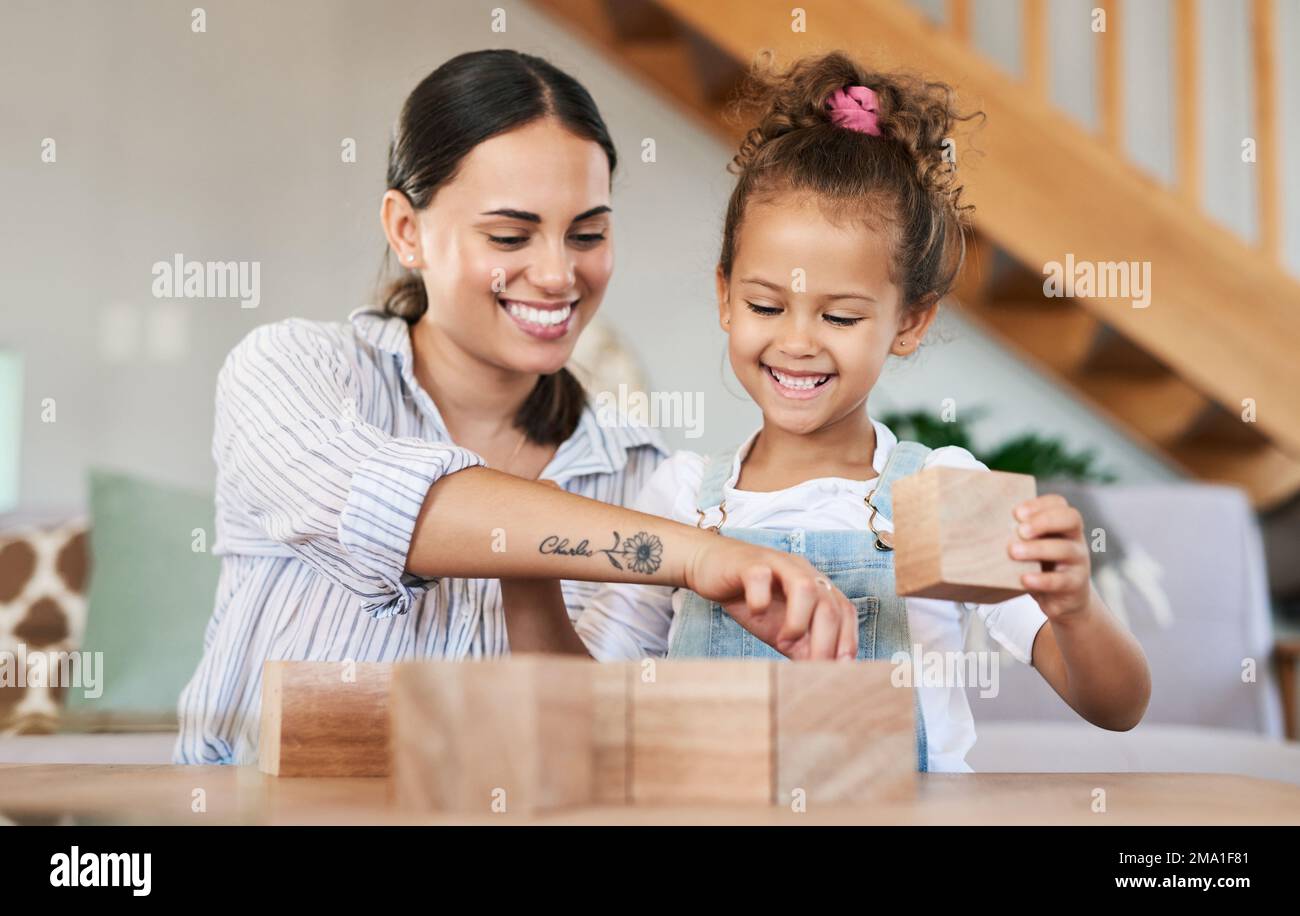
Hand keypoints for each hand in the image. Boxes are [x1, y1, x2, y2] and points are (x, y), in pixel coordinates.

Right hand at [685, 536, 857, 659]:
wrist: (710, 566)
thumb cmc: (749, 597)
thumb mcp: (779, 628)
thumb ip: (802, 646)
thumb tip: (821, 675)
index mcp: (815, 586)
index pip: (844, 611)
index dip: (848, 640)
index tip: (843, 668)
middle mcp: (802, 572)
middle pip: (829, 604)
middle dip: (827, 641)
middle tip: (814, 667)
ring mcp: (777, 564)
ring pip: (805, 587)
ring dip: (799, 621)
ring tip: (783, 641)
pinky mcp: (749, 563)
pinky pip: (761, 577)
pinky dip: (761, 599)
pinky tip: (755, 612)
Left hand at [1008, 494, 1092, 618]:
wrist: (1063, 601)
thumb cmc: (1040, 567)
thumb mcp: (1031, 547)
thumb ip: (1017, 534)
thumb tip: (981, 523)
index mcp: (1063, 525)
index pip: (1059, 503)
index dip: (1039, 504)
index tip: (1016, 512)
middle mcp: (1075, 540)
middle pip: (1071, 519)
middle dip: (1043, 521)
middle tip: (1019, 530)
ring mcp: (1079, 562)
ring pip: (1065, 549)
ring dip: (1037, 549)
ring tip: (1014, 552)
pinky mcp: (1075, 586)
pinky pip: (1061, 581)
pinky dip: (1042, 580)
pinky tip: (1024, 579)